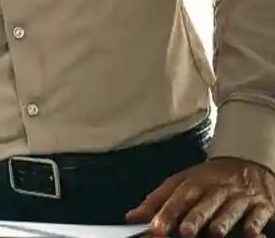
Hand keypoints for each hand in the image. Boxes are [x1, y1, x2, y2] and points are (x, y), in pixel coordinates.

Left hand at [127, 157, 273, 237]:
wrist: (249, 163)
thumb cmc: (210, 179)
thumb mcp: (182, 183)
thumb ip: (158, 201)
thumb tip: (132, 217)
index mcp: (195, 183)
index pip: (178, 198)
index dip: (167, 213)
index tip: (156, 228)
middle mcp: (217, 189)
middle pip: (204, 204)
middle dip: (194, 218)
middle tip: (185, 232)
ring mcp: (241, 197)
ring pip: (231, 209)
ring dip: (223, 221)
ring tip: (215, 233)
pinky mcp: (263, 206)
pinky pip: (258, 215)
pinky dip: (253, 224)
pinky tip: (248, 232)